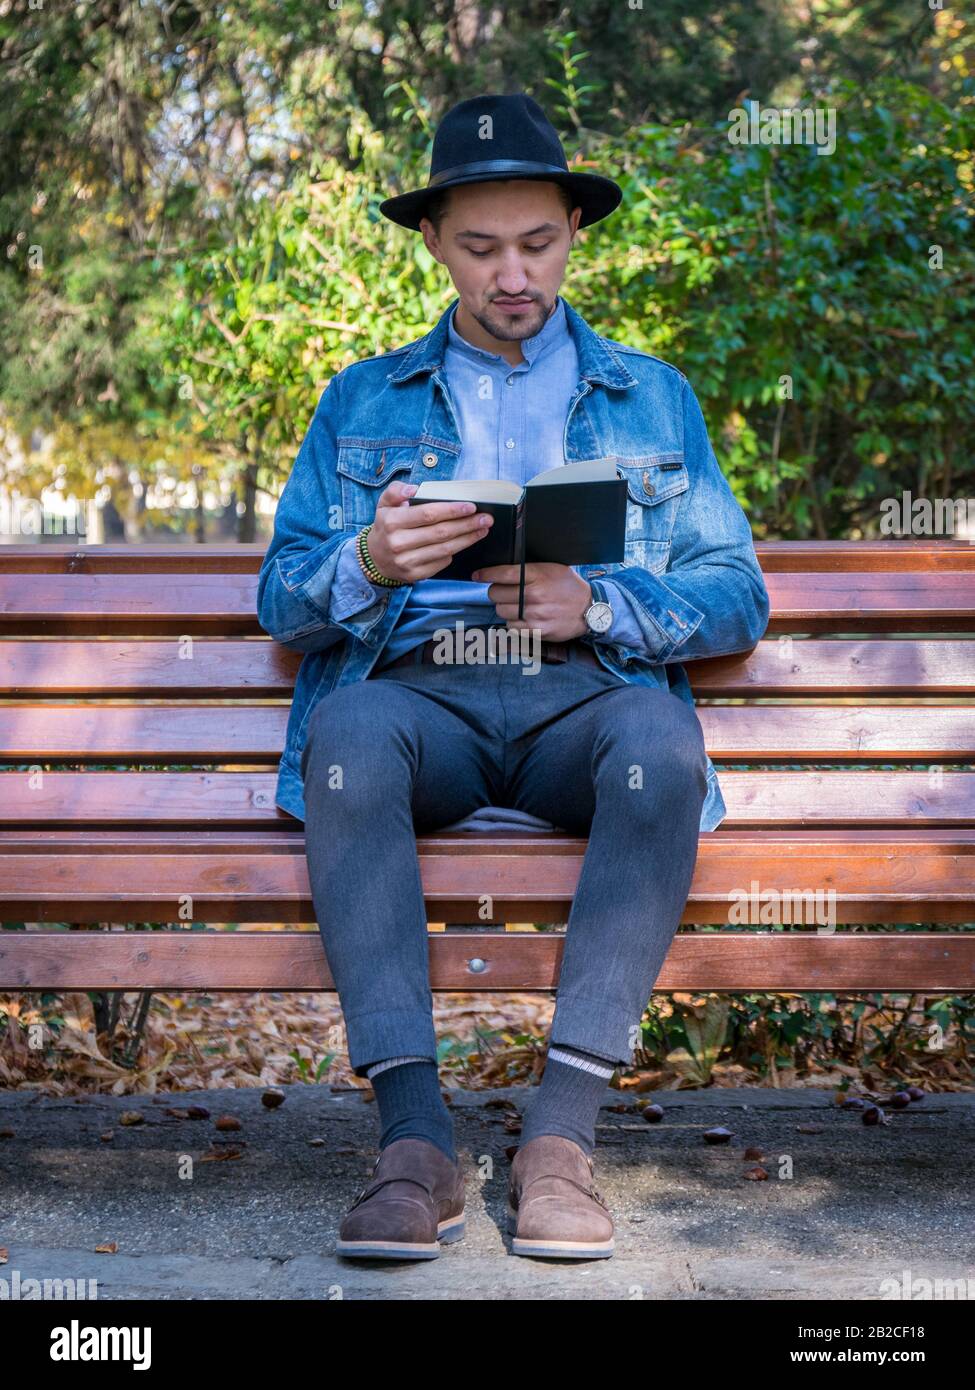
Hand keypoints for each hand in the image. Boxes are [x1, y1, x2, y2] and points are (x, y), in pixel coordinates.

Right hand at [365, 480, 493, 582]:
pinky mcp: (414, 575)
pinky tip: (464, 543)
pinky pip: (441, 563)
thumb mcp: (384, 504)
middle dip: (467, 524)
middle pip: (440, 532)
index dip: (452, 510)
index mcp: (391, 521)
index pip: (427, 514)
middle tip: (486, 518)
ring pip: (445, 549)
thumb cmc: (386, 526)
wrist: (375, 559)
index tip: (471, 506)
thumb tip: (413, 489)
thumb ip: (395, 491)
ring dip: (467, 539)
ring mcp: (406, 561)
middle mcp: (398, 543)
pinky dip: (454, 552)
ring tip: (482, 529)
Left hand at [472, 562, 592, 640]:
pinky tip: (522, 617)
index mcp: (538, 575)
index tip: (477, 575)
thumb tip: (502, 570)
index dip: (485, 574)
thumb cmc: (568, 586)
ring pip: (501, 611)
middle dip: (496, 592)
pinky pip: (511, 627)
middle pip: (496, 594)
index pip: (502, 573)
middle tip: (503, 592)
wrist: (590, 609)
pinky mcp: (537, 631)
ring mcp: (535, 614)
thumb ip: (529, 569)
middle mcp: (535, 594)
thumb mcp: (552, 568)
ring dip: (504, 608)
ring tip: (516, 605)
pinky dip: (513, 623)